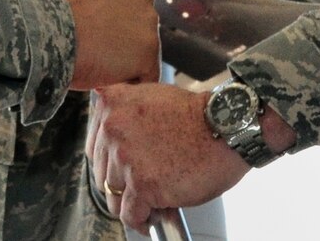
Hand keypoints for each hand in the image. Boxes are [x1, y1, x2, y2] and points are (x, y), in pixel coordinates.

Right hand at [47, 0, 158, 89]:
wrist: (47, 31)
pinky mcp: (148, 54)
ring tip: (96, 66)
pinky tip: (106, 82)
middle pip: (140, 23)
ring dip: (125, 60)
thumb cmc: (49, 9)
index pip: (130, 0)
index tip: (98, 31)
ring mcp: (148, 25)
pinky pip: (145, 75)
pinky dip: (129, 82)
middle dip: (122, 38)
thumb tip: (81, 0)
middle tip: (96, 50)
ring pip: (143, 50)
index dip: (114, 20)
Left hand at [89, 83, 250, 230]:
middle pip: (102, 173)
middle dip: (123, 184)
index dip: (112, 164)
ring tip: (152, 200)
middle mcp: (112, 129)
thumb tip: (115, 146)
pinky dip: (141, 220)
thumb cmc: (197, 115)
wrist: (225, 127)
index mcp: (111, 104)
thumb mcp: (151, 98)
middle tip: (145, 185)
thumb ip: (126, 116)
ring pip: (113, 197)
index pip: (95, 147)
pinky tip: (153, 216)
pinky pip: (129, 215)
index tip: (125, 171)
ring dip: (132, 202)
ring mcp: (125, 158)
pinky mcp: (142, 184)